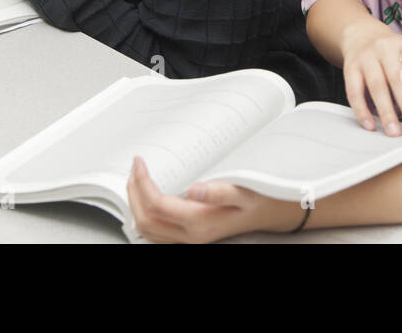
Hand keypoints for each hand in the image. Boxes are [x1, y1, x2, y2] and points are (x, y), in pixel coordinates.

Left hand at [125, 157, 300, 242]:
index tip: (140, 162)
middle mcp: (190, 236)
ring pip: (146, 229)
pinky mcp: (187, 238)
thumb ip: (220, 191)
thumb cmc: (256, 201)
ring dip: (135, 205)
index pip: (156, 204)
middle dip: (133, 192)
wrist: (268, 215)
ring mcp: (187, 240)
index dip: (142, 182)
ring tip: (134, 181)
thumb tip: (195, 189)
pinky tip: (144, 200)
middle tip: (133, 168)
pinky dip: (143, 215)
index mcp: (199, 222)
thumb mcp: (243, 191)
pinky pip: (154, 233)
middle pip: (145, 219)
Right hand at [337, 17, 401, 134]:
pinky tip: (370, 125)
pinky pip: (354, 90)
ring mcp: (366, 57)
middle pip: (398, 78)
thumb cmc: (395, 56)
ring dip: (385, 111)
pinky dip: (362, 109)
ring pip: (376, 85)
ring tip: (394, 132)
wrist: (361, 36)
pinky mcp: (350, 68)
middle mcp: (386, 49)